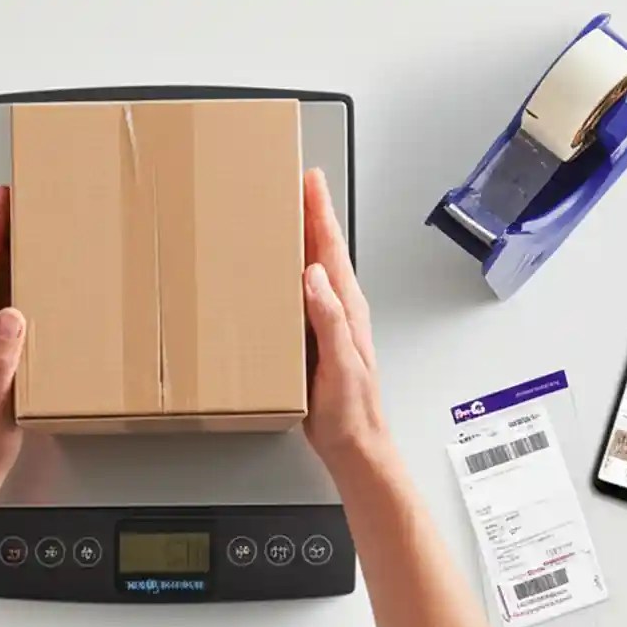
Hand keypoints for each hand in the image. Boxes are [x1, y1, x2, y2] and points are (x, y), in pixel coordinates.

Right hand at [301, 169, 392, 471]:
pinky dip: (287, 271)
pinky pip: (297, 294)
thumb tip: (314, 277)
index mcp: (347, 308)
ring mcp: (325, 322)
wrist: (352, 445)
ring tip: (283, 212)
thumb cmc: (351, 412)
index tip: (311, 180)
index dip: (321, 212)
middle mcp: (338, 309)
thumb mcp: (341, 364)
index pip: (332, 249)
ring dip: (299, 238)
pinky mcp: (311, 338)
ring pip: (310, 268)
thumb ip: (329, 321)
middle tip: (294, 181)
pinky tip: (273, 270)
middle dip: (310, 213)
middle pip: (321, 249)